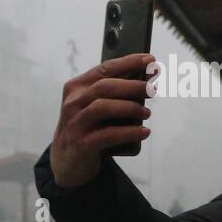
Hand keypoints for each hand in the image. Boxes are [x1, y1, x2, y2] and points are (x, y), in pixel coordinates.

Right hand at [50, 53, 154, 187]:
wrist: (69, 162)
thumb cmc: (90, 128)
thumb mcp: (98, 108)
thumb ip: (116, 95)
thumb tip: (147, 81)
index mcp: (76, 88)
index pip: (104, 70)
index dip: (129, 62)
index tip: (151, 59)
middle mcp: (73, 103)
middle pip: (105, 87)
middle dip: (133, 85)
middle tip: (153, 89)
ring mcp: (75, 123)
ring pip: (103, 107)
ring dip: (130, 108)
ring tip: (147, 113)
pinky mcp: (82, 144)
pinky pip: (108, 135)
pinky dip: (129, 132)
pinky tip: (145, 132)